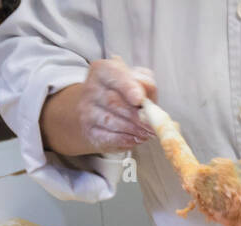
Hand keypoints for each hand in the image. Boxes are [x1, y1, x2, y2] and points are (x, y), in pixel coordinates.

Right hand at [41, 57, 156, 155]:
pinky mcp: (89, 131)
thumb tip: (146, 97)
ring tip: (148, 132)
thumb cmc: (125, 94)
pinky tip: (137, 138)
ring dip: (135, 130)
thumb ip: (145, 84)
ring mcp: (86, 110)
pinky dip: (127, 140)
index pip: (114, 75)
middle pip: (114, 102)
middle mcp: (90, 88)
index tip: (139, 99)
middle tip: (154, 125)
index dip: (127, 87)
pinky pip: (110, 138)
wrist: (103, 111)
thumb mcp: (138, 82)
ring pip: (112, 121)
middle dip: (138, 116)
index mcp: (102, 70)